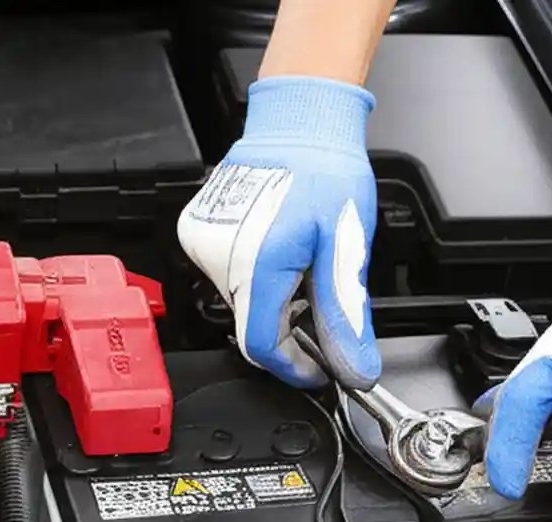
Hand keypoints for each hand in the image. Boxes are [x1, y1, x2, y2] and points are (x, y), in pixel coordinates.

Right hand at [178, 76, 380, 388]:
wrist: (299, 121)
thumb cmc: (324, 170)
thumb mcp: (346, 248)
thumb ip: (346, 317)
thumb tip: (355, 367)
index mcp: (256, 264)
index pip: (263, 347)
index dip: (295, 369)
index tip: (320, 369)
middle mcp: (219, 256)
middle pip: (251, 326)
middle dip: (290, 330)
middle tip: (322, 303)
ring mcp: (202, 242)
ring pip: (239, 303)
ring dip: (273, 301)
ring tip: (302, 265)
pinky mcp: (197, 232)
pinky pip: (226, 275)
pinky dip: (255, 277)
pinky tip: (278, 249)